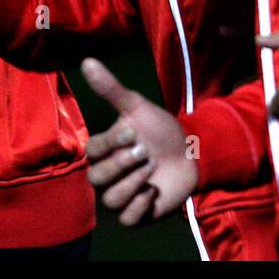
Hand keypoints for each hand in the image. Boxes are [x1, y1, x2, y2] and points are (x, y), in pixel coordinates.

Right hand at [80, 58, 198, 225]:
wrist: (191, 153)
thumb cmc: (160, 129)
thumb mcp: (137, 107)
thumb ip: (111, 89)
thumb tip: (87, 60)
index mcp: (104, 151)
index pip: (92, 152)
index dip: (110, 144)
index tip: (132, 132)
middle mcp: (108, 175)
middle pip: (97, 178)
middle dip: (122, 164)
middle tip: (144, 152)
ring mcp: (121, 196)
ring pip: (110, 199)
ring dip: (132, 183)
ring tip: (151, 169)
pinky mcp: (137, 214)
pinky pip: (126, 218)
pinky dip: (140, 206)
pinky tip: (153, 191)